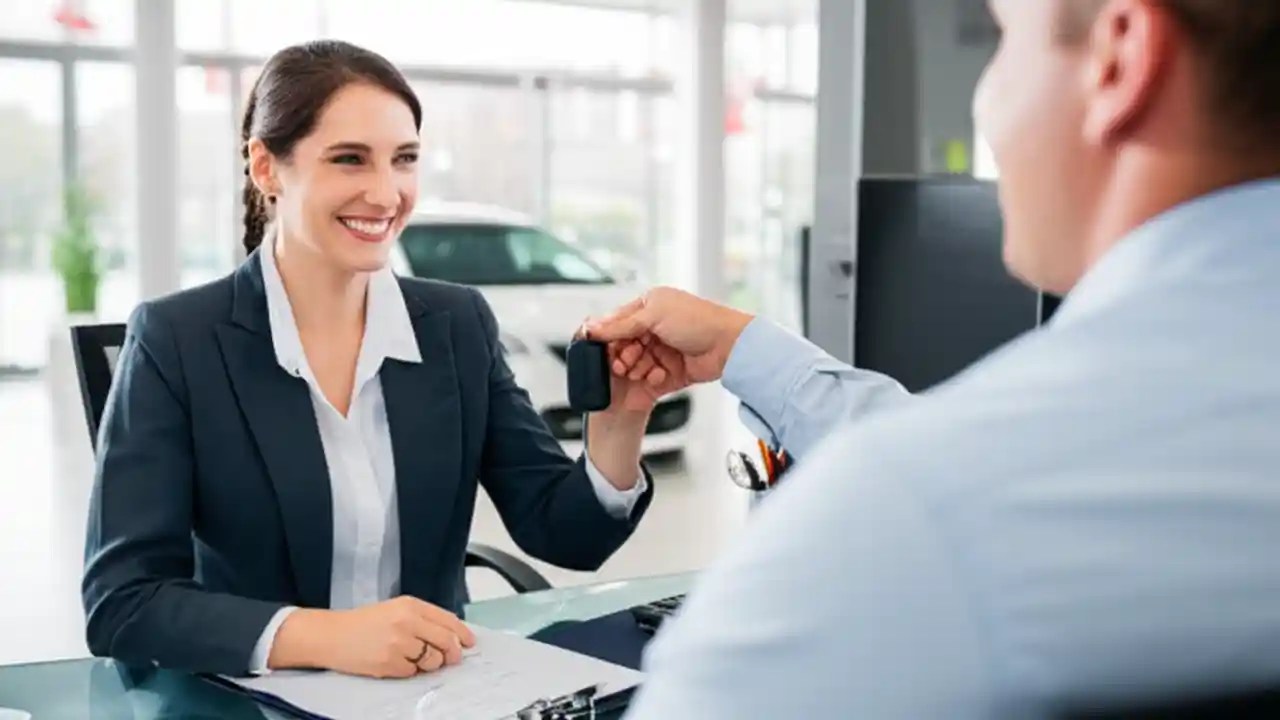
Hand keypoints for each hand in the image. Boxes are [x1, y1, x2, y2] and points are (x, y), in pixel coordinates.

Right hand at [271, 596, 476, 678]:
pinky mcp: (389, 663)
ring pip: (432, 660)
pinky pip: (412, 673)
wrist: (332, 635)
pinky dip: (409, 671)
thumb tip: (451, 633)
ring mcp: (398, 643)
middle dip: (452, 653)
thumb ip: (423, 618)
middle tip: (451, 658)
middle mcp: (406, 622)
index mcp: (410, 605)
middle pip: (446, 641)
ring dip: (429, 663)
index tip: (470, 642)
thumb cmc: (363, 623)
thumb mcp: (395, 609)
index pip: (448, 620)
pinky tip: (395, 662)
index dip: (463, 633)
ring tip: (412, 657)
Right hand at [586, 287, 753, 389]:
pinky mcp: (670, 371)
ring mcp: (662, 350)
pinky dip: (649, 377)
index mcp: (649, 306)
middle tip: (622, 363)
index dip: (607, 337)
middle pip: (623, 346)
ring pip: (634, 364)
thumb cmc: (698, 320)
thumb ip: (621, 324)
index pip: (617, 322)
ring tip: (639, 369)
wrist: (729, 345)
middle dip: (621, 355)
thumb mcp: (654, 315)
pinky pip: (649, 377)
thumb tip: (593, 326)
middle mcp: (654, 327)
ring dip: (634, 368)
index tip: (597, 348)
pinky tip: (656, 374)